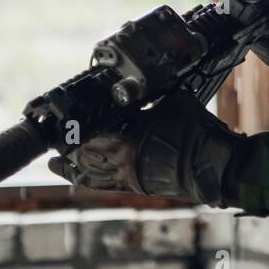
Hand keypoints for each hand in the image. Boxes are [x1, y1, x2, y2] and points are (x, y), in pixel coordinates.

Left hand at [48, 89, 244, 205]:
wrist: (214, 164)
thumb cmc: (196, 131)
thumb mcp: (172, 101)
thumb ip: (151, 95)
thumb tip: (143, 81)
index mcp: (128, 139)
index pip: (90, 133)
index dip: (73, 129)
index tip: (61, 123)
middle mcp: (123, 161)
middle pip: (84, 156)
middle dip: (68, 149)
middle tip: (54, 142)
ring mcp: (129, 177)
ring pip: (90, 175)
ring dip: (71, 169)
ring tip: (55, 164)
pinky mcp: (137, 187)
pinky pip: (104, 186)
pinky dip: (88, 181)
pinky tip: (77, 179)